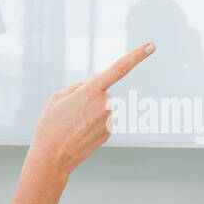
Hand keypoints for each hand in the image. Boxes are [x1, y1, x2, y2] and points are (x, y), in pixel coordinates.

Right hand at [29, 42, 155, 177]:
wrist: (52, 158)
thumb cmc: (51, 126)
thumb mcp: (58, 97)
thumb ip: (81, 85)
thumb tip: (98, 82)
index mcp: (91, 91)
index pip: (119, 69)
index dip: (137, 56)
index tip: (152, 46)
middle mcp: (105, 104)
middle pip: (102, 89)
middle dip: (89, 95)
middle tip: (71, 111)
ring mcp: (109, 119)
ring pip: (102, 105)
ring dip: (90, 110)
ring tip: (73, 124)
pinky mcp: (110, 131)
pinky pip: (103, 118)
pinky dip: (93, 122)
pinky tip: (80, 131)